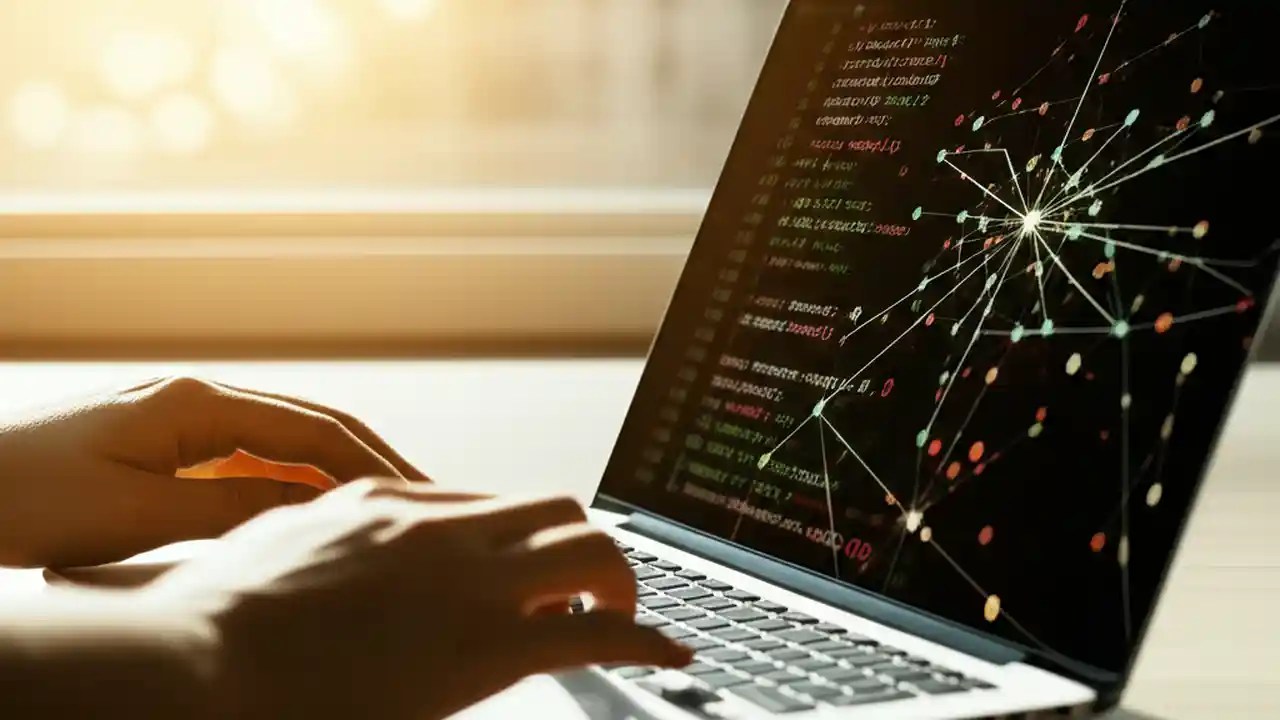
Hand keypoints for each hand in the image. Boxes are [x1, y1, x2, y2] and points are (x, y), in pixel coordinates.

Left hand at [0, 376, 427, 567]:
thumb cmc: (29, 500)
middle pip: (309, 426)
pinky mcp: (164, 449)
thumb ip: (230, 510)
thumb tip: (312, 509)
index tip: (422, 496)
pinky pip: (246, 466)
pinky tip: (313, 515)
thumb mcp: (137, 515)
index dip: (373, 463)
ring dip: (333, 476)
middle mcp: (197, 401)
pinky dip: (289, 489)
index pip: (312, 431)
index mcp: (196, 404)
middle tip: (427, 499)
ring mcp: (181, 423)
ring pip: (281, 447)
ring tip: (384, 511)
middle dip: (370, 460)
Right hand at [147, 480, 691, 719]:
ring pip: (588, 545)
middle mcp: (438, 525)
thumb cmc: (210, 623)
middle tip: (579, 593)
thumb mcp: (266, 555)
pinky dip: (643, 635)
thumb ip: (315, 544)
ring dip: (617, 579)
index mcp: (384, 505)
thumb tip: (318, 545)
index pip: (483, 505)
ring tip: (618, 615)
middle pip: (550, 508)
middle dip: (576, 548)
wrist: (197, 663)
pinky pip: (596, 629)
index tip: (528, 571)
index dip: (517, 542)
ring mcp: (468, 577)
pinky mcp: (490, 641)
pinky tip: (664, 648)